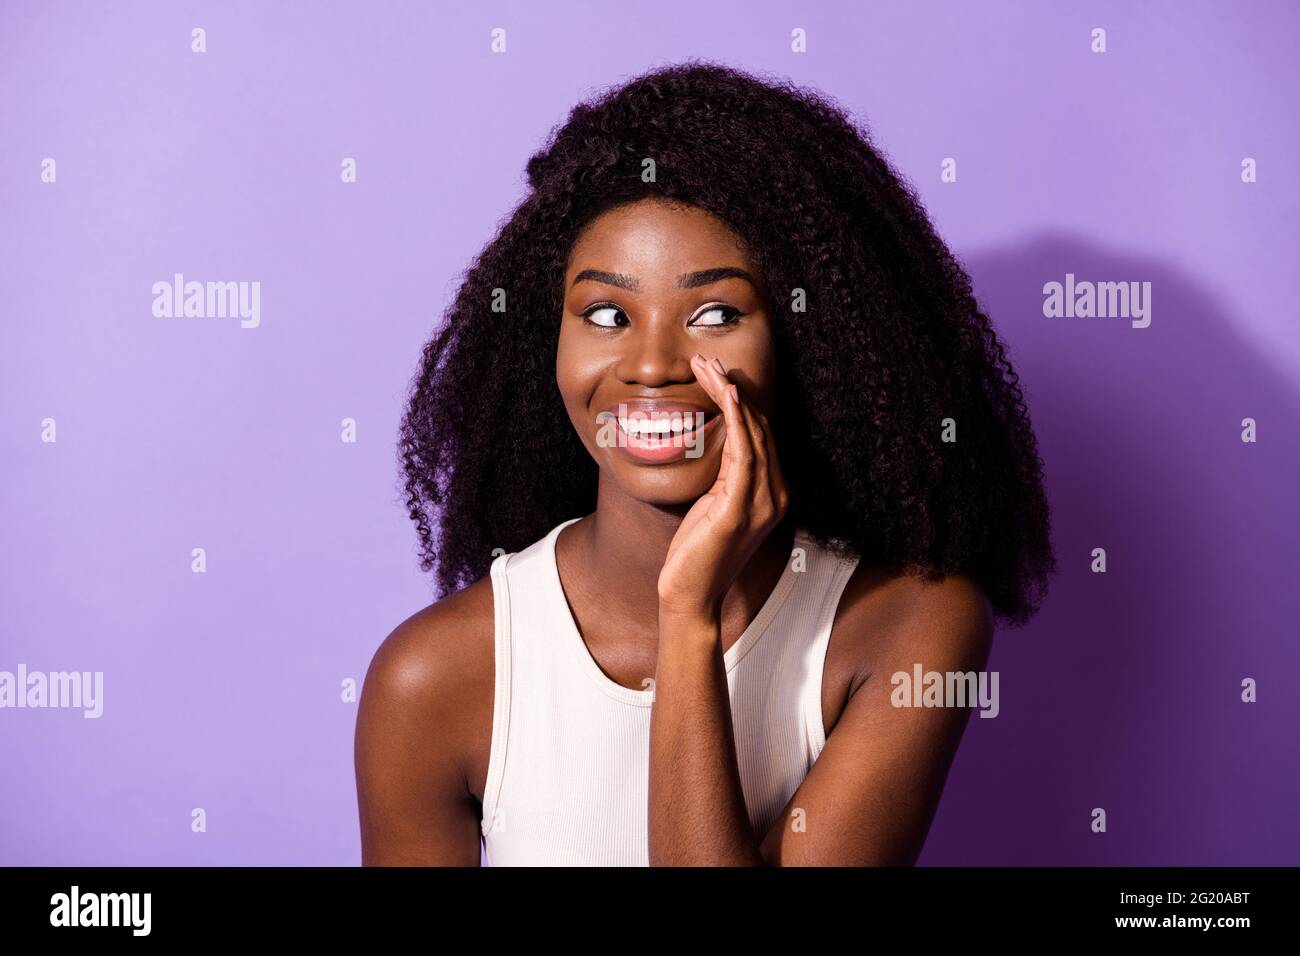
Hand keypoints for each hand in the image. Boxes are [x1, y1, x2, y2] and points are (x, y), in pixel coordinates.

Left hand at [657, 353, 790, 619]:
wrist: (690, 596)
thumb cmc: (697, 553)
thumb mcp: (713, 504)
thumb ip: (724, 477)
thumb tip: (719, 444)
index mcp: (772, 494)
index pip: (762, 435)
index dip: (742, 399)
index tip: (716, 373)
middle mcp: (776, 496)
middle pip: (761, 427)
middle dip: (734, 389)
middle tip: (708, 360)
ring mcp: (762, 504)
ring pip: (754, 434)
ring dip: (731, 395)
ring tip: (708, 367)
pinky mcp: (739, 511)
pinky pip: (744, 455)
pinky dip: (738, 421)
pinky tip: (726, 395)